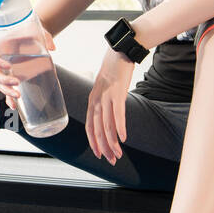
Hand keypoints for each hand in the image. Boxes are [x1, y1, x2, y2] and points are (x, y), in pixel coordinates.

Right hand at [0, 27, 55, 110]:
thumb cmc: (31, 34)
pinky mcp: (13, 79)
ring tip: (17, 96)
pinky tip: (14, 106)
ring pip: (0, 85)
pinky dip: (9, 99)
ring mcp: (6, 72)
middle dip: (4, 81)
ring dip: (7, 92)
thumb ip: (44, 38)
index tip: (8, 66)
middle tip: (17, 82)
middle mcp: (0, 62)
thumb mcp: (36, 32)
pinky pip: (8, 91)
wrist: (34, 38)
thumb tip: (52, 47)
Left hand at [87, 46, 135, 164]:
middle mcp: (96, 101)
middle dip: (104, 147)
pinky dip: (120, 127)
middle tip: (111, 160)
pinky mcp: (118, 94)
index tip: (100, 154)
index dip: (94, 142)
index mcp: (92, 101)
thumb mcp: (103, 88)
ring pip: (107, 125)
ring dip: (113, 142)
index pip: (90, 127)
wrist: (119, 52)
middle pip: (98, 130)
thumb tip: (108, 116)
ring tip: (118, 154)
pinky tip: (123, 139)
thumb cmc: (113, 71)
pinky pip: (118, 114)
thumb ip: (103, 102)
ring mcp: (107, 98)